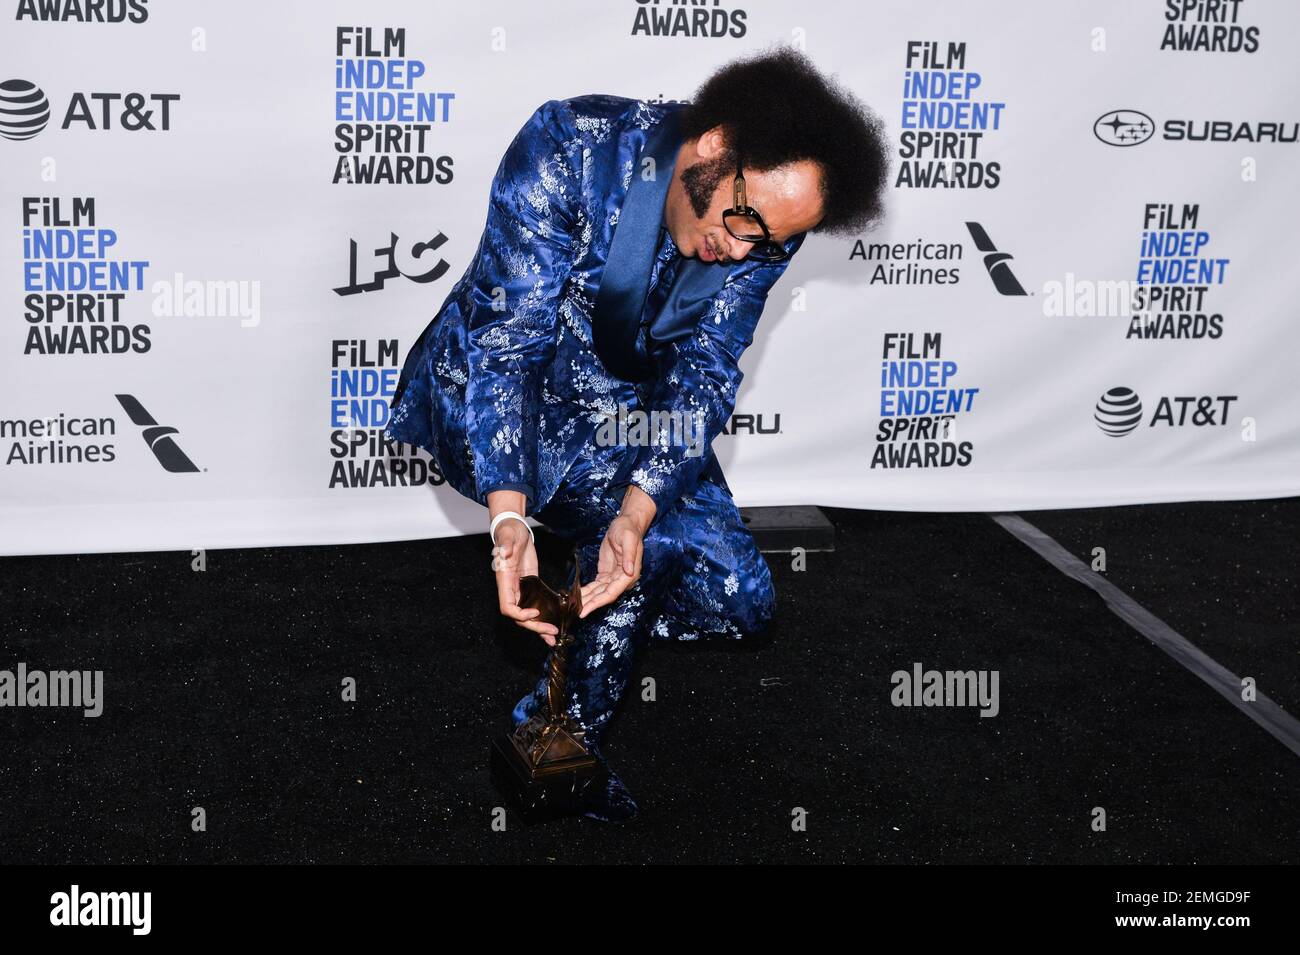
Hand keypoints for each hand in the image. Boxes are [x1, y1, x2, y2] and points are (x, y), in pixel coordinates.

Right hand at [491, 517, 558, 646]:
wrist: (515, 529)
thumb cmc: (509, 532)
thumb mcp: (508, 537)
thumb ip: (506, 545)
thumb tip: (506, 552)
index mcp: (504, 582)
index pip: (508, 607)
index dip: (520, 614)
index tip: (535, 612)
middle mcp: (511, 590)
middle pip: (520, 617)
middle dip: (535, 627)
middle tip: (552, 632)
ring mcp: (521, 590)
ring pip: (527, 616)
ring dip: (539, 628)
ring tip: (554, 638)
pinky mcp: (531, 586)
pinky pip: (535, 607)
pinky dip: (543, 618)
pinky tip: (553, 625)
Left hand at [578, 485, 653, 618]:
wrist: (627, 523)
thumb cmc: (629, 530)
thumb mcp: (629, 540)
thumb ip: (629, 556)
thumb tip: (629, 571)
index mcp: (629, 575)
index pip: (611, 593)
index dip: (598, 602)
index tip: (586, 610)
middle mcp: (622, 579)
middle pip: (604, 596)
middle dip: (590, 604)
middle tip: (575, 612)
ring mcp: (614, 577)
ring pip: (599, 593)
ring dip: (587, 599)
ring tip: (573, 606)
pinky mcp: (606, 573)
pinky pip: (596, 586)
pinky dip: (587, 591)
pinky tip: (577, 595)